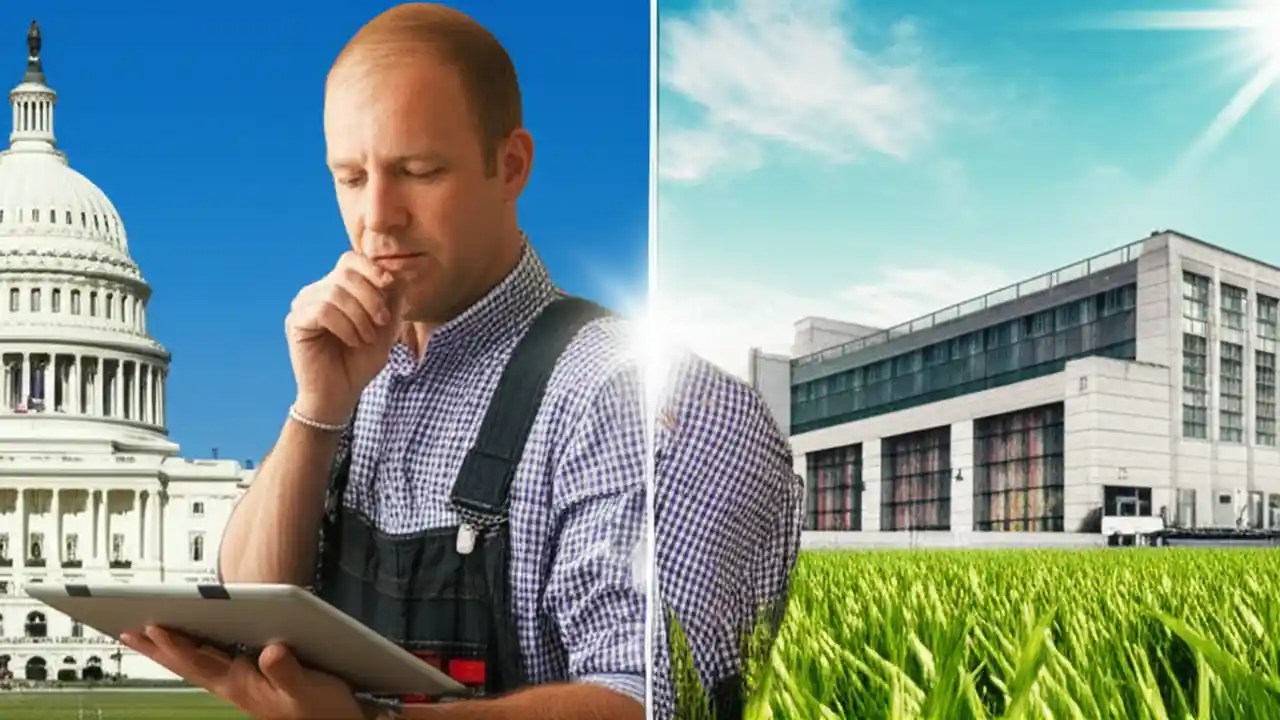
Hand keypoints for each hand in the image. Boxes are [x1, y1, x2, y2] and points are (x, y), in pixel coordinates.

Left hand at [120, 626, 366, 718]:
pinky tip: (188, 646)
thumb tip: (271, 650)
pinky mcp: (247, 681)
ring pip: (194, 664)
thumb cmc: (320, 709)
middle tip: (127, 632)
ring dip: (168, 650)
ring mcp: (237, 684)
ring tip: (145, 637)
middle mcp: (232, 684)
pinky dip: (190, 652)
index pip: (199, 661)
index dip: (175, 644)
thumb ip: (287, 671)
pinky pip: (208, 662)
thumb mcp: (307, 690)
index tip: (153, 627)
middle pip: (186, 663)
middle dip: (156, 648)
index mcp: (241, 684)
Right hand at [285, 251, 404, 423]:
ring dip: (359, 316)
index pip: (351, 261)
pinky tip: (352, 341)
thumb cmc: (360, 362)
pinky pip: (323, 310)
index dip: (371, 268)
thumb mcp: (386, 329)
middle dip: (371, 296)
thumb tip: (399, 273)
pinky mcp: (296, 322)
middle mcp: (317, 292)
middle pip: (346, 272)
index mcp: (337, 289)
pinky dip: (345, 326)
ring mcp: (304, 305)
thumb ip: (392, 301)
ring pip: (335, 292)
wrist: (340, 395)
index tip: (389, 284)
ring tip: (366, 338)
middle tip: (381, 322)